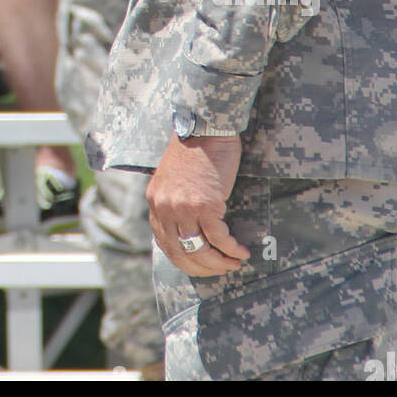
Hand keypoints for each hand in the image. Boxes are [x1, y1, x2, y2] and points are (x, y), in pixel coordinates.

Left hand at [146, 134, 250, 275]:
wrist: (205, 128)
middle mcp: (165, 208)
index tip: (204, 266)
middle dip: (205, 267)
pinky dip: (232, 249)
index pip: (166, 245)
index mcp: (155, 203)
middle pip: (182, 253)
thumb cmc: (194, 152)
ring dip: (220, 262)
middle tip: (223, 269)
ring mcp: (183, 208)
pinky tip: (241, 251)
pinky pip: (220, 238)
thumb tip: (189, 235)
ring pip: (201, 250)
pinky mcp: (205, 205)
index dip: (187, 261)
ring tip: (235, 262)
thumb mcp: (173, 181)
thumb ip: (174, 205)